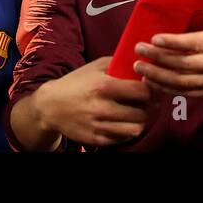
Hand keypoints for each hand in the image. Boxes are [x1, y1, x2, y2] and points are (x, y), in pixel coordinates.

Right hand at [35, 56, 153, 145]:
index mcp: (103, 86)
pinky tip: (123, 121)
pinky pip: (123, 138)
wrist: (51, 106)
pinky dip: (127, 131)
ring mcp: (98, 125)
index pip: (142, 91)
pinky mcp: (95, 139)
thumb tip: (141, 62)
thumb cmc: (76, 83)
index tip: (151, 88)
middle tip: (148, 103)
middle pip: (142, 113)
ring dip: (140, 121)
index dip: (151, 90)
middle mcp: (101, 107)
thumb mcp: (95, 66)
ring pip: (135, 129)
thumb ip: (118, 63)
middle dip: (148, 107)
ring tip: (137, 113)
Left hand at [134, 24, 202, 99]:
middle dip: (157, 57)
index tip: (153, 39)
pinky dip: (162, 87)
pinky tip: (148, 81)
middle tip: (139, 50)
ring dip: (156, 75)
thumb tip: (163, 16)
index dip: (173, 42)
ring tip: (139, 67)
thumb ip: (193, 27)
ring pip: (180, 81)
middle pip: (183, 63)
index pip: (194, 42)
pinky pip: (181, 92)